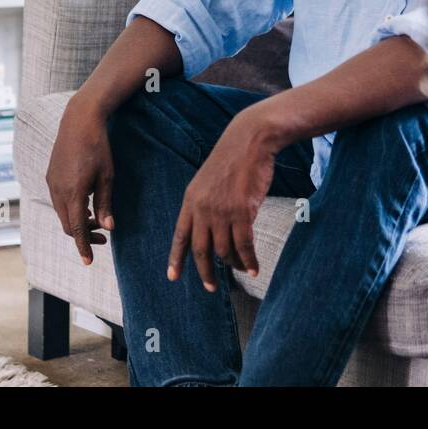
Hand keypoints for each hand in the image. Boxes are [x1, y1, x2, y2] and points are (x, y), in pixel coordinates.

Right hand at [46, 95, 113, 265]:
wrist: (78, 121)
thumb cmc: (98, 147)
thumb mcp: (107, 177)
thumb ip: (105, 204)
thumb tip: (108, 228)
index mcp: (73, 193)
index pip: (76, 229)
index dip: (83, 246)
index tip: (89, 261)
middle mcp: (57, 191)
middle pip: (67, 224)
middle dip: (83, 235)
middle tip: (104, 238)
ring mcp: (51, 183)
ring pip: (62, 213)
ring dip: (77, 222)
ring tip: (96, 221)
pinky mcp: (50, 176)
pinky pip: (58, 201)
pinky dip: (70, 209)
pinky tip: (85, 205)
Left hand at [168, 107, 279, 291]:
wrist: (249, 141)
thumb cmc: (233, 159)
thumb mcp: (208, 181)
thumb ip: (207, 205)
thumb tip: (214, 231)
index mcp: (191, 200)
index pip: (180, 235)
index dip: (176, 258)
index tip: (173, 277)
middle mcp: (202, 209)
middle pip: (201, 250)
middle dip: (205, 273)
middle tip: (211, 287)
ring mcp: (222, 212)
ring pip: (224, 250)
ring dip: (233, 264)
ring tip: (241, 269)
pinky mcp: (242, 212)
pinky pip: (244, 245)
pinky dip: (249, 260)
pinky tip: (254, 268)